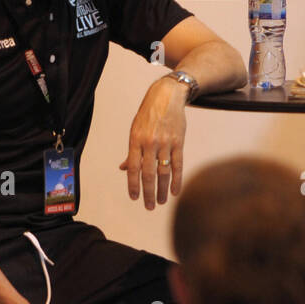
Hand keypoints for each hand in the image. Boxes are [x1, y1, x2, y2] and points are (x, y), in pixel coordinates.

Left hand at [121, 77, 188, 208]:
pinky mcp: (179, 142)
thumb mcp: (135, 130)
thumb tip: (125, 169)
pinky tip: (175, 191)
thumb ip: (132, 151)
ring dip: (162, 189)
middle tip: (148, 207)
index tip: (134, 198)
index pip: (133, 168)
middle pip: (148, 173)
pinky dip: (176, 179)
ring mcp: (165, 143)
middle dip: (148, 192)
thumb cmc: (148, 115)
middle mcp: (150, 143)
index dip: (133, 185)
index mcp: (135, 140)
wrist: (167, 97)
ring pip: (163, 172)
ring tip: (161, 201)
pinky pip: (177, 165)